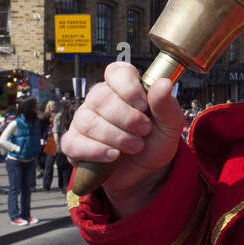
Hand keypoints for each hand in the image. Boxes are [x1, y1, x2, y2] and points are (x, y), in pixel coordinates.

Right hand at [61, 62, 183, 212]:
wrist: (147, 172)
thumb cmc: (155, 142)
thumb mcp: (170, 124)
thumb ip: (166, 104)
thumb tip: (164, 83)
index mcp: (123, 88)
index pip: (116, 72)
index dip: (128, 87)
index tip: (143, 105)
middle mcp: (99, 100)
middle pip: (100, 98)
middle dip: (126, 118)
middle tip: (144, 131)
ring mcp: (84, 120)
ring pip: (89, 121)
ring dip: (116, 137)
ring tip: (135, 147)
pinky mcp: (74, 143)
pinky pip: (75, 143)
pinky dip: (97, 151)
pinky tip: (113, 156)